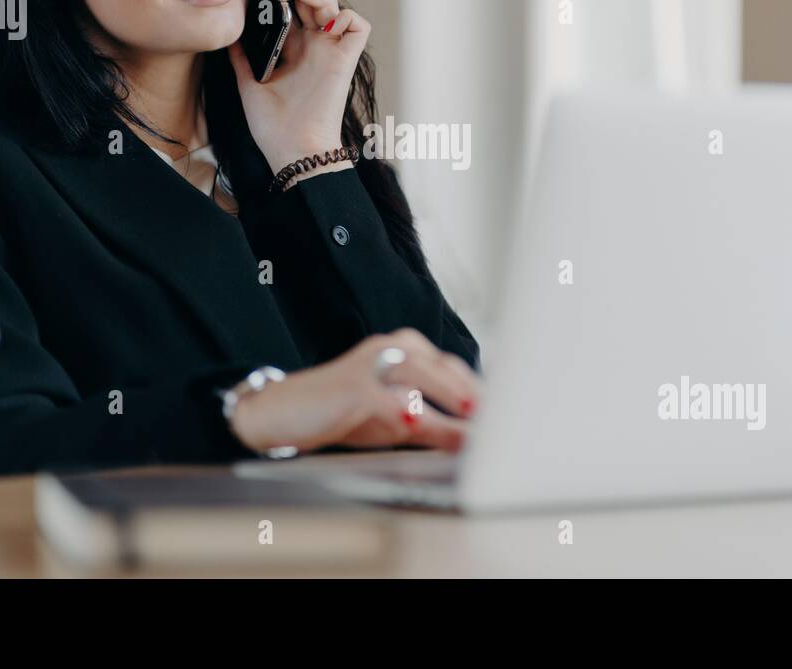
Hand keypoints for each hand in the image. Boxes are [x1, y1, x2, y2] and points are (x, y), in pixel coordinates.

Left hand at [228, 0, 371, 174]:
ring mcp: (330, 49)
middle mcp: (314, 43)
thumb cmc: (273, 125)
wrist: (291, 149)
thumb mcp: (249, 82)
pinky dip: (344, 16)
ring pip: (329, 2)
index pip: (288, 2)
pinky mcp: (345, 60)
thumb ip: (242, 56)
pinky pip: (357, 24)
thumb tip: (228, 32)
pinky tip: (318, 21)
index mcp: (293, 45)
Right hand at [229, 329, 480, 454]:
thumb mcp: (394, 421)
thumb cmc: (342, 413)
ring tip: (473, 419)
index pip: (456, 369)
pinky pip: (385, 398)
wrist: (283, 412)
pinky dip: (403, 411)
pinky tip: (416, 423)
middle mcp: (392, 350)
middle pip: (445, 368)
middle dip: (473, 395)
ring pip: (420, 376)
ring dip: (450, 398)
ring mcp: (372, 364)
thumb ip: (435, 426)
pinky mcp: (352, 385)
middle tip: (500, 419)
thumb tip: (474, 442)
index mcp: (406, 350)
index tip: (508, 416)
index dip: (482, 393)